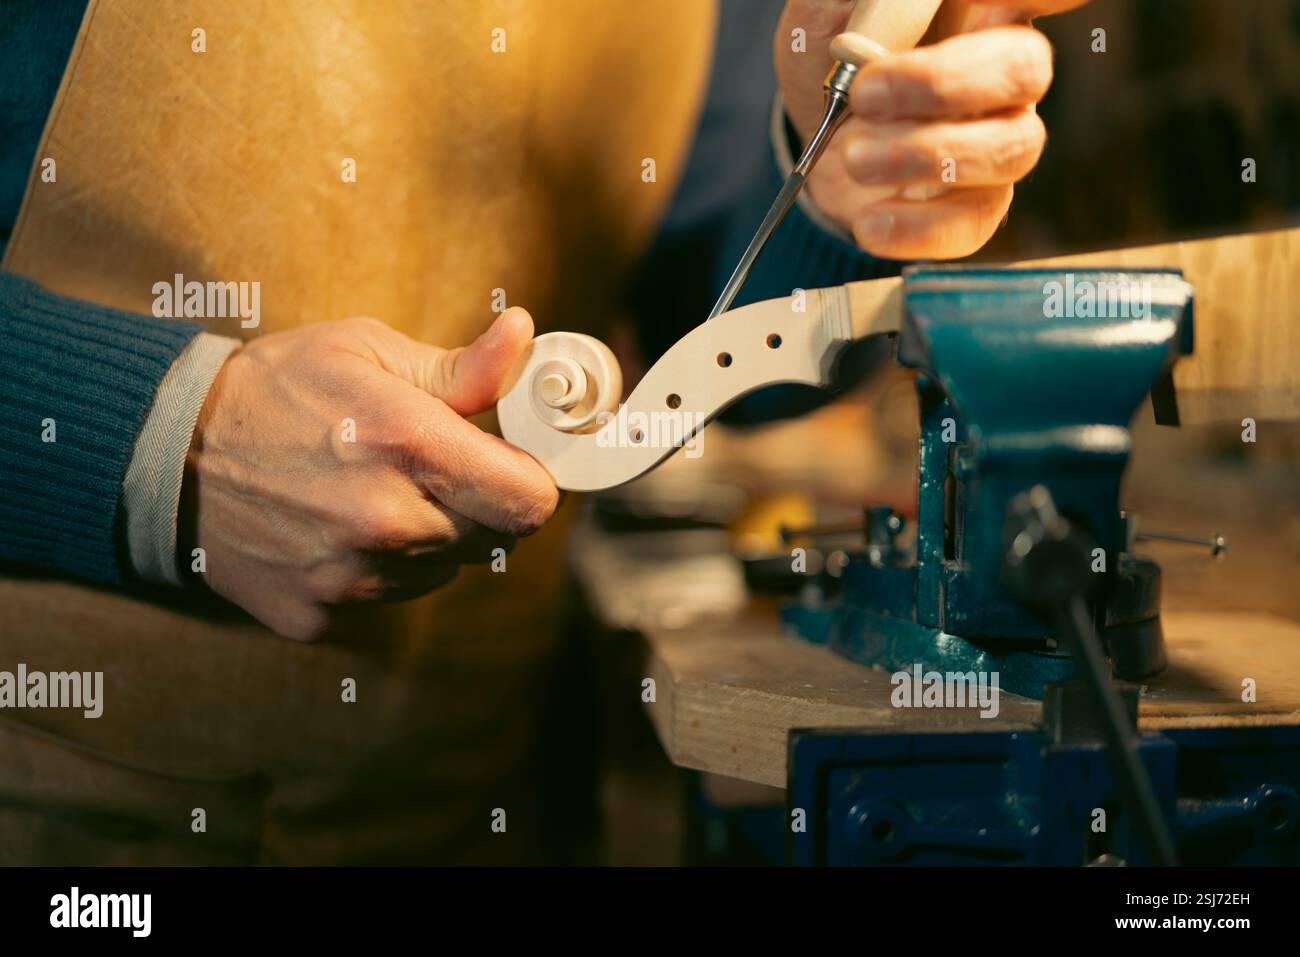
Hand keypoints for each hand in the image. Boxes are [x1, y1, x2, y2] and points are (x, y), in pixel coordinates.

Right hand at [182, 309, 557, 640]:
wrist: (165, 452)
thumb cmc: (277, 387)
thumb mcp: (366, 350)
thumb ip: (460, 367)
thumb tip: (523, 338)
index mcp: (409, 446)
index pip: (531, 501)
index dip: (531, 482)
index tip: (510, 464)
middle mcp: (387, 522)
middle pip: (495, 539)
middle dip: (481, 504)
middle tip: (435, 470)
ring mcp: (352, 578)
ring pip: (444, 571)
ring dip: (430, 538)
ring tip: (374, 492)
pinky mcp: (320, 614)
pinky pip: (387, 600)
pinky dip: (379, 570)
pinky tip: (337, 528)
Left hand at [776, 0, 1086, 258]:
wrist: (814, 135)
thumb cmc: (834, 57)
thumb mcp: (827, 15)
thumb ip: (854, 3)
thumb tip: (870, 6)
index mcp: (982, 10)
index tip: (991, 3)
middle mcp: (1002, 75)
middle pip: (1025, 69)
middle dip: (942, 84)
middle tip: (864, 95)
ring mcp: (996, 142)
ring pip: (1009, 149)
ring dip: (926, 156)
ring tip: (854, 158)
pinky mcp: (972, 205)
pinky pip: (973, 223)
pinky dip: (919, 228)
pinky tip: (869, 221)